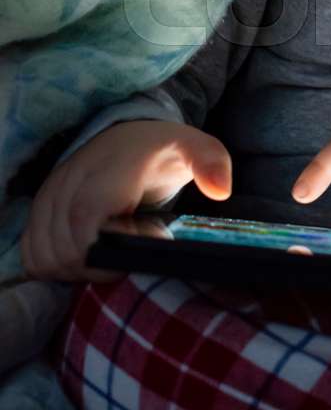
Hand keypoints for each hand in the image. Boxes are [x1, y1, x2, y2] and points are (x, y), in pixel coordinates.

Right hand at [20, 120, 231, 281]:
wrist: (128, 137)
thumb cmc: (163, 151)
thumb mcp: (197, 148)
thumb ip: (213, 163)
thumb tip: (220, 190)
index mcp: (109, 170)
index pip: (85, 218)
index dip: (99, 250)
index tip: (126, 262)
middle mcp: (71, 181)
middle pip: (63, 246)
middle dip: (93, 269)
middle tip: (122, 268)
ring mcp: (51, 196)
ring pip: (43, 253)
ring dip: (72, 271)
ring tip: (104, 267)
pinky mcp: (40, 210)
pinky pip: (31, 252)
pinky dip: (52, 266)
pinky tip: (82, 264)